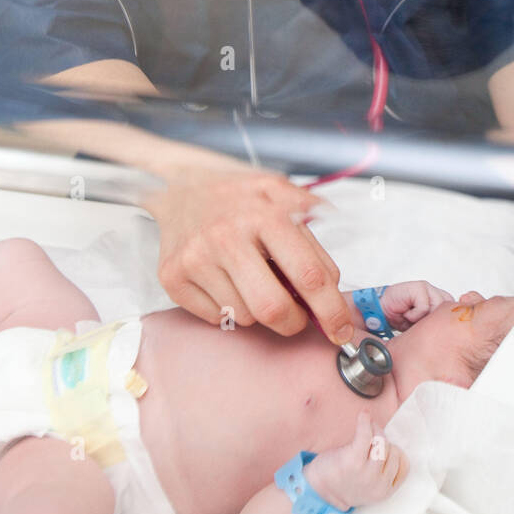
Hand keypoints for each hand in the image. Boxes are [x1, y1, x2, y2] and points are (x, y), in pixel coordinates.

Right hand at [147, 164, 353, 343]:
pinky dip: (230, 308)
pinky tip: (225, 280)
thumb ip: (313, 228)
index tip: (341, 330)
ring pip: (245, 317)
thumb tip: (334, 279)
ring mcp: (196, 259)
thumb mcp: (281, 191)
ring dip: (258, 309)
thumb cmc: (237, 194)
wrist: (179, 184)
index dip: (331, 310)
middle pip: (273, 308)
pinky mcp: (172, 278)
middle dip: (293, 321)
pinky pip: (216, 318)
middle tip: (296, 313)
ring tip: (251, 277)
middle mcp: (227, 237)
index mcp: (265, 214)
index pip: (309, 275)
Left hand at [307, 411, 408, 509]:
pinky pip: (366, 434)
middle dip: (384, 441)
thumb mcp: (370, 487)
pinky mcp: (353, 460)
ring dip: (376, 430)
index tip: (385, 447)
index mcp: (385, 491)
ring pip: (382, 442)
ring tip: (367, 427)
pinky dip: (366, 421)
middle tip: (371, 439)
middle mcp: (378, 483)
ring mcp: (366, 472)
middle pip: (393, 450)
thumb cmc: (344, 483)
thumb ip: (383, 473)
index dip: (394, 452)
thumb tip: (394, 446)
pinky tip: (364, 415)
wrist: (318, 490)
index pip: (403, 464)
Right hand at [379, 280, 453, 329]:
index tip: (435, 329)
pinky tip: (406, 313)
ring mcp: (428, 288)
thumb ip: (435, 325)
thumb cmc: (399, 318)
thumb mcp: (422, 326)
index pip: (453, 310)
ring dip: (422, 317)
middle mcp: (434, 293)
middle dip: (434, 320)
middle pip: (448, 308)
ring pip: (438, 307)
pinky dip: (414, 314)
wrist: (380, 313)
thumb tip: (450, 337)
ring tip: (410, 318)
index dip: (445, 321)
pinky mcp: (420, 287)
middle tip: (418, 324)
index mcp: (438, 300)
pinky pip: (424, 306)